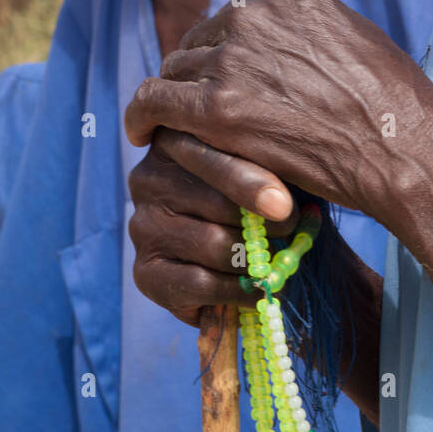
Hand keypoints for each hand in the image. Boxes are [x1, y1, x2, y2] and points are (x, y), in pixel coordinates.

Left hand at [125, 0, 432, 228]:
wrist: (403, 147)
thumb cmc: (391, 103)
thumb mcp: (351, 35)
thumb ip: (305, 29)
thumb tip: (280, 44)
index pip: (232, 15)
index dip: (224, 50)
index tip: (226, 76)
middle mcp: (253, 11)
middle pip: (199, 41)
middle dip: (198, 74)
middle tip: (197, 109)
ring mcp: (233, 57)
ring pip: (175, 72)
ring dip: (175, 100)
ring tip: (173, 127)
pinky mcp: (218, 107)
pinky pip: (153, 101)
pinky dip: (141, 116)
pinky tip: (142, 134)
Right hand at [128, 125, 299, 326]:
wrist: (224, 264)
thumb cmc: (251, 203)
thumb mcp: (260, 172)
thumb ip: (269, 172)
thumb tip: (286, 203)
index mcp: (175, 140)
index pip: (213, 153)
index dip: (252, 182)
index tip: (284, 206)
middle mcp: (148, 179)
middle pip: (218, 202)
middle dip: (265, 226)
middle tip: (291, 234)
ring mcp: (141, 226)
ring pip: (214, 244)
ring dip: (254, 261)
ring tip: (275, 264)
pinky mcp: (144, 272)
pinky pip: (200, 283)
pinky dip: (236, 291)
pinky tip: (254, 291)